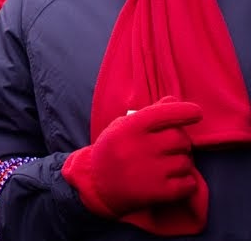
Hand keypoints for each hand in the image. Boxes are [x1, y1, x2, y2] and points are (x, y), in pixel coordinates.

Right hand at [62, 96, 203, 217]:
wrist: (95, 184)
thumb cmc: (113, 150)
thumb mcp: (122, 127)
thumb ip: (149, 114)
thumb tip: (174, 100)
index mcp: (129, 128)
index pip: (164, 114)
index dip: (184, 112)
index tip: (196, 112)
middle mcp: (139, 148)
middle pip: (180, 139)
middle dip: (181, 142)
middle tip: (170, 148)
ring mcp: (148, 172)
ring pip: (186, 162)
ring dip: (182, 164)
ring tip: (165, 166)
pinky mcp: (157, 193)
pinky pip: (188, 184)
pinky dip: (186, 183)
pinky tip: (171, 181)